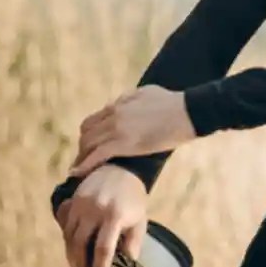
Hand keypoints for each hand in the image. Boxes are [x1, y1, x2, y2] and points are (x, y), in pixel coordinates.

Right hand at [53, 164, 148, 266]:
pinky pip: (65, 225)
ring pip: (69, 237)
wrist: (121, 170)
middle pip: (81, 245)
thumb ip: (132, 244)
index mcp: (114, 216)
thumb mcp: (139, 222)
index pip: (104, 249)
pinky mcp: (72, 201)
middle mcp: (94, 210)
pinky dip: (67, 241)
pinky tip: (73, 252)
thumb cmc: (133, 201)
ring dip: (72, 257)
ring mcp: (81, 204)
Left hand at [70, 85, 196, 176]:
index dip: (87, 136)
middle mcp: (113, 116)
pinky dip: (84, 165)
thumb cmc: (173, 102)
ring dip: (82, 157)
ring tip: (80, 169)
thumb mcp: (146, 93)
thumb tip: (120, 103)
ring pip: (88, 145)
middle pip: (86, 134)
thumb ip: (129, 99)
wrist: (187, 112)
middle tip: (84, 160)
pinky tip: (77, 173)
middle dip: (83, 148)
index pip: (91, 122)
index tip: (89, 146)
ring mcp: (117, 130)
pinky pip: (97, 155)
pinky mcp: (123, 144)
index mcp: (118, 106)